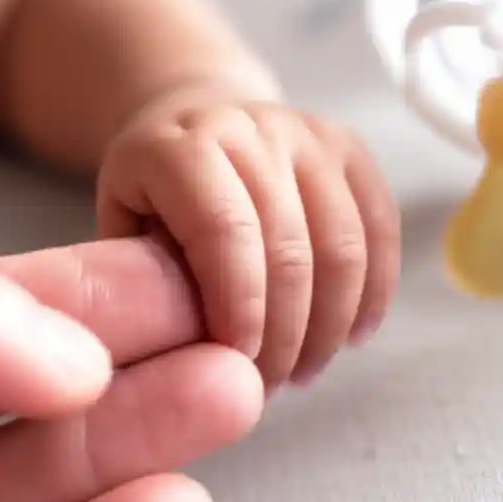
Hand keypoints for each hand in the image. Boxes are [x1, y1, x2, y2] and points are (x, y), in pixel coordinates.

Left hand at [97, 96, 400, 388]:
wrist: (195, 117)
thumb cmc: (153, 196)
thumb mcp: (122, 229)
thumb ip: (146, 281)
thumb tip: (187, 356)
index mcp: (181, 148)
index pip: (225, 231)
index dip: (240, 306)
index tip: (238, 363)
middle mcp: (250, 129)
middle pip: (290, 248)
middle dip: (287, 333)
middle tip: (272, 383)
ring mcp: (308, 135)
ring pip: (344, 245)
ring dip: (331, 324)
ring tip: (306, 370)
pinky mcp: (351, 148)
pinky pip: (380, 226)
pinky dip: (374, 292)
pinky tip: (353, 336)